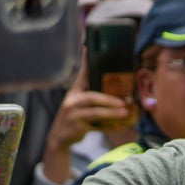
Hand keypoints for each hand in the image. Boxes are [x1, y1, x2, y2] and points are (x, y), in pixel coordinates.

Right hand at [40, 62, 134, 184]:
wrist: (59, 137)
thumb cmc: (75, 117)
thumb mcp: (79, 102)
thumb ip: (91, 92)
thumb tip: (112, 85)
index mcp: (74, 92)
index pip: (81, 74)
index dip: (86, 61)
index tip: (89, 48)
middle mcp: (72, 101)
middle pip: (91, 97)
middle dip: (108, 99)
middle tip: (124, 101)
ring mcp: (73, 114)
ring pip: (95, 112)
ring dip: (111, 112)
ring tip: (125, 112)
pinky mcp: (77, 127)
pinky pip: (97, 125)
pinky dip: (110, 125)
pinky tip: (121, 124)